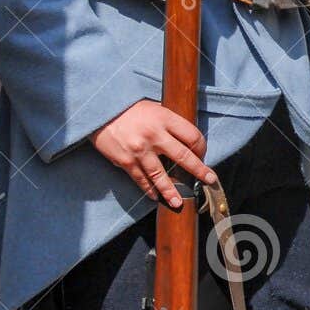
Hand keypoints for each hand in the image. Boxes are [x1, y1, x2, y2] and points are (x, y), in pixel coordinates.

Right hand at [89, 100, 216, 206]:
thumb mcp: (154, 107)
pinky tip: (155, 197)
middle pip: (183, 156)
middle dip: (199, 170)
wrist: (99, 110)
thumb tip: (186, 139)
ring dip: (171, 190)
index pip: (192, 135)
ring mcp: (139, 150)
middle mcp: (154, 135)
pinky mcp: (126, 161)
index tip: (203, 155)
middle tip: (210, 180)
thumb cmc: (129, 108)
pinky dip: (149, 190)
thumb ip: (169, 122)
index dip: (202, 147)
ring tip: (179, 202)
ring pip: (161, 175)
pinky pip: (141, 179)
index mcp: (164, 118)